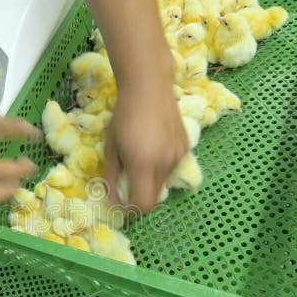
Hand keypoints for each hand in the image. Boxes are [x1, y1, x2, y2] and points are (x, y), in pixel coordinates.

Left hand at [104, 85, 188, 211]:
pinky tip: (154, 145)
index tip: (121, 202)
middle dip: (140, 195)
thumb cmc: (123, 116)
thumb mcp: (110, 148)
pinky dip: (161, 165)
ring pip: (163, 182)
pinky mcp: (186, 148)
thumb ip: (111, 178)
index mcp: (143, 164)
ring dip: (150, 179)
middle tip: (127, 180)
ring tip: (140, 155)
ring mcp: (178, 156)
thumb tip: (112, 202)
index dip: (131, 209)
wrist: (149, 88)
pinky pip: (171, 167)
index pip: (143, 204)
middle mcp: (165, 164)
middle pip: (155, 197)